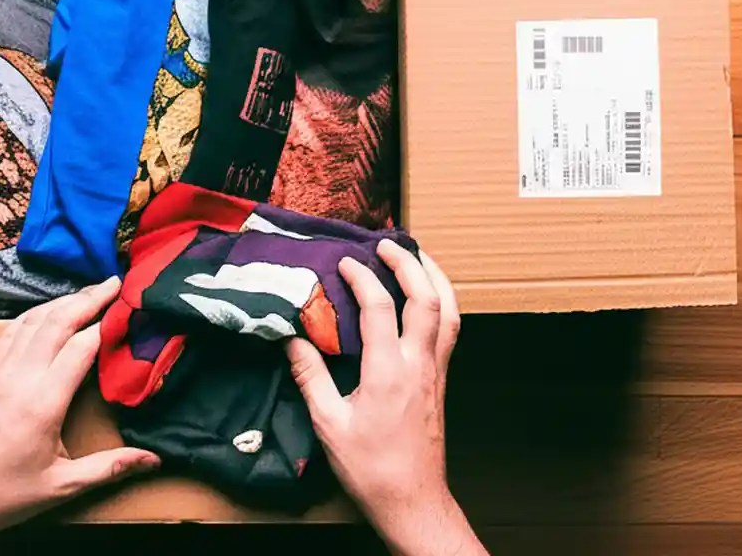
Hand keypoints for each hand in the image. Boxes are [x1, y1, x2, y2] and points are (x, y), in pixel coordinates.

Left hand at [0, 278, 158, 555]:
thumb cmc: (5, 495)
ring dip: (62, 301)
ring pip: (32, 321)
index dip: (108, 324)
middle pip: (57, 322)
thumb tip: (152, 459)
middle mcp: (19, 379)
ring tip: (88, 291)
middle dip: (88, 298)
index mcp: (42, 403)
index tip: (131, 309)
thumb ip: (110, 467)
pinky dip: (34, 315)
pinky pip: (11, 333)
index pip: (81, 347)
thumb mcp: (63, 487)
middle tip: (116, 283)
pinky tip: (47, 311)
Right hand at [286, 241, 484, 555]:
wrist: (412, 499)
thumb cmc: (370, 467)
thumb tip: (291, 340)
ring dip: (434, 277)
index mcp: (389, 371)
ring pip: (448, 310)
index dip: (362, 278)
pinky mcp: (442, 380)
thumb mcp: (329, 424)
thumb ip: (310, 377)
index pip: (380, 308)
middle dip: (408, 263)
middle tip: (387, 243)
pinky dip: (442, 302)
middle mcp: (420, 364)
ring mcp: (436, 371)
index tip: (344, 263)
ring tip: (418, 255)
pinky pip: (450, 329)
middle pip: (426, 298)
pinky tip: (429, 297)